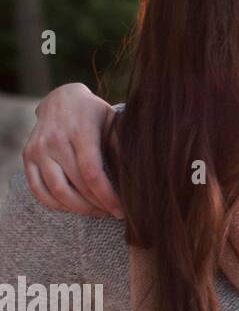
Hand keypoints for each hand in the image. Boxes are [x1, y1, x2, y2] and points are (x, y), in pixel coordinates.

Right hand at [21, 83, 120, 217]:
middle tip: (112, 213)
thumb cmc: (94, 113)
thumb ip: (122, 147)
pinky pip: (37, 189)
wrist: (61, 98)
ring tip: (96, 212)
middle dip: (96, 205)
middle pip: (76, 185)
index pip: (93, 173)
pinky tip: (72, 207)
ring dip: (77, 208)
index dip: (107, 196)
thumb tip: (139, 177)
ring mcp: (38, 149)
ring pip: (56, 191)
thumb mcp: (114, 122)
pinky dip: (54, 203)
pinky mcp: (28, 156)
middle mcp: (56, 141)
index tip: (121, 210)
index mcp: (81, 132)